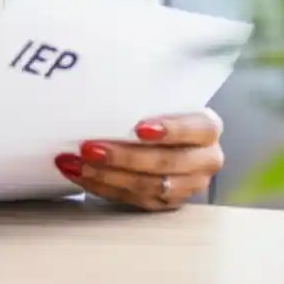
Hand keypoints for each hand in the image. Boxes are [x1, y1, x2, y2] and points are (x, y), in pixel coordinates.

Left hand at [55, 110, 224, 211]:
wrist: (168, 137)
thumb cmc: (160, 111)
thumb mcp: (163, 98)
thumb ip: (147, 97)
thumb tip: (108, 79)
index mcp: (207, 128)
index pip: (196, 129)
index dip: (169, 130)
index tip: (138, 128)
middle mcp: (205, 160)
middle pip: (165, 163)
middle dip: (123, 157)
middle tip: (89, 148)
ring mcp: (188, 186)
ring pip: (147, 186)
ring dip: (106, 175)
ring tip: (76, 163)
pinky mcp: (166, 203)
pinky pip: (132, 199)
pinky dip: (102, 187)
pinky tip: (80, 174)